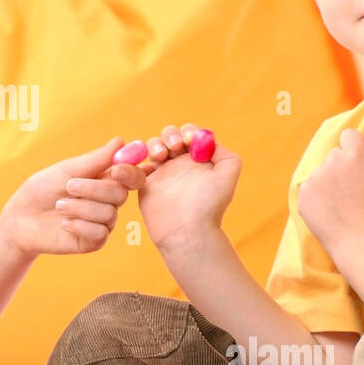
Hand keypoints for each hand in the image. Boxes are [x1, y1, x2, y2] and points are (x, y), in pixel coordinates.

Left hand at [0, 137, 146, 255]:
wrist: (21, 219)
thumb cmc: (42, 190)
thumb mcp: (66, 171)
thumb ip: (95, 160)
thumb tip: (120, 142)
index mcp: (105, 180)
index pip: (132, 176)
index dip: (130, 172)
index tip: (116, 169)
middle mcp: (108, 201)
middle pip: (121, 194)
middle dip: (94, 189)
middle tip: (68, 186)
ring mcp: (103, 222)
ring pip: (109, 213)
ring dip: (80, 207)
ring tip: (59, 206)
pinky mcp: (94, 241)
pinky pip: (100, 233)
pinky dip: (80, 225)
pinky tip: (64, 224)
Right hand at [136, 124, 240, 254]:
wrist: (186, 233)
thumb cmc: (208, 207)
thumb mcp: (227, 177)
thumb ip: (226, 156)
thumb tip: (210, 141)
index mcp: (199, 161)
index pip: (190, 134)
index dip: (188, 131)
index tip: (188, 140)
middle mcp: (180, 165)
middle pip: (169, 136)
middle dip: (169, 135)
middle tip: (173, 147)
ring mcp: (162, 173)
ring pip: (152, 146)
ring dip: (154, 144)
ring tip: (159, 156)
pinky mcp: (145, 184)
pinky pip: (136, 165)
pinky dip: (137, 160)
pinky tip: (148, 168)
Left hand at [296, 128, 363, 252]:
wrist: (358, 239)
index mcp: (353, 156)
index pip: (350, 135)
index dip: (356, 147)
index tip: (361, 163)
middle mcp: (330, 163)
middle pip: (336, 155)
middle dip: (344, 165)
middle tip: (355, 188)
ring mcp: (314, 179)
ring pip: (323, 171)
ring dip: (331, 180)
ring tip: (344, 201)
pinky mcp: (303, 194)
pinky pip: (311, 186)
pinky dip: (319, 194)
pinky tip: (331, 208)